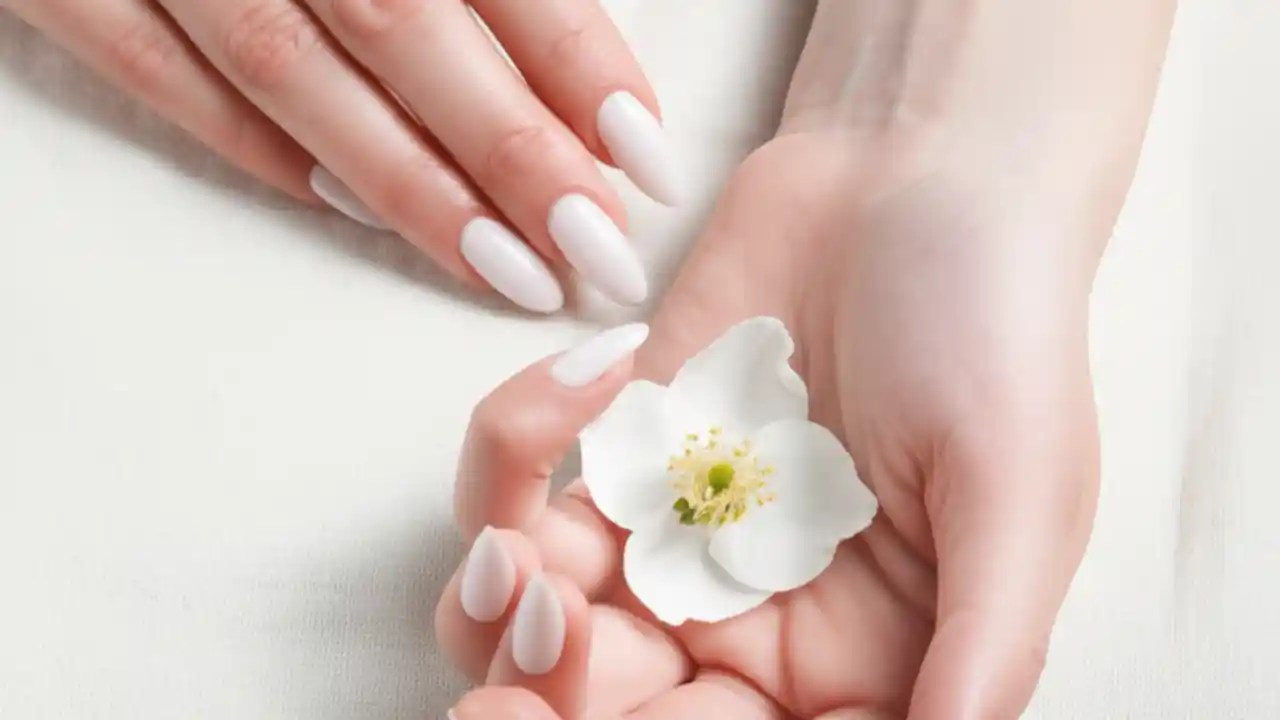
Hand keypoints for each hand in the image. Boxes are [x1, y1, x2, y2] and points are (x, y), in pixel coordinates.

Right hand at [7, 0, 674, 309]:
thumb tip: (574, 42)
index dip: (579, 65)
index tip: (644, 160)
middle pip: (406, 27)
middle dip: (511, 154)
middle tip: (597, 252)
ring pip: (291, 72)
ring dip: (406, 184)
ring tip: (502, 267)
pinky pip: (158, 72)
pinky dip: (259, 147)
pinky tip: (348, 209)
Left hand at [435, 128, 1107, 717]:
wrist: (914, 176)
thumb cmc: (993, 330)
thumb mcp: (1017, 497)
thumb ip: (982, 649)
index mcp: (855, 665)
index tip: (625, 712)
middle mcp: (751, 620)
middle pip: (617, 713)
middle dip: (551, 704)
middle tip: (528, 664)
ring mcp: (669, 538)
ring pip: (534, 630)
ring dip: (497, 616)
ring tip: (523, 559)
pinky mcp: (613, 448)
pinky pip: (514, 490)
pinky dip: (512, 451)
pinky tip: (585, 384)